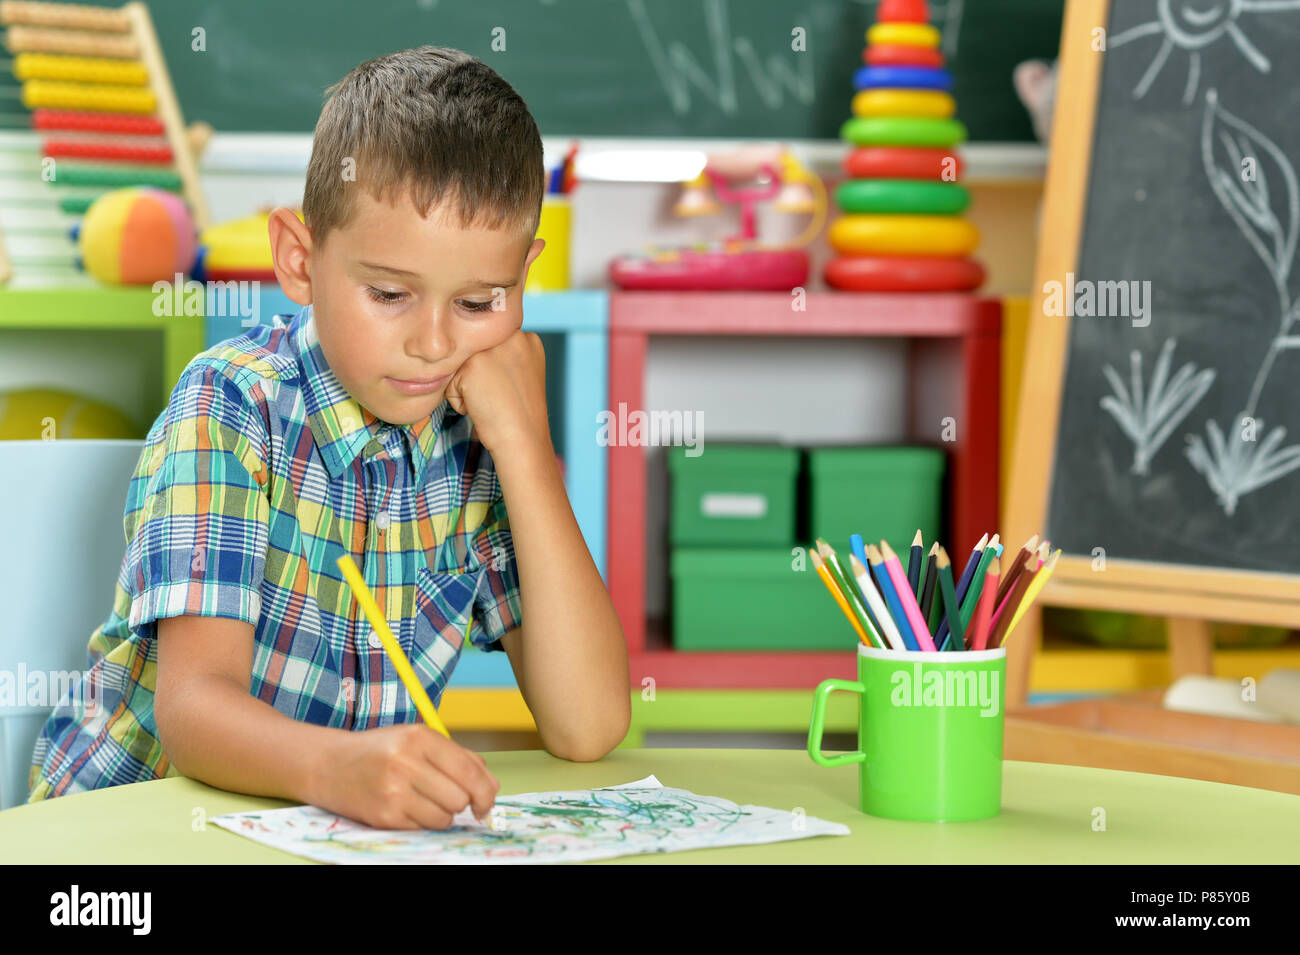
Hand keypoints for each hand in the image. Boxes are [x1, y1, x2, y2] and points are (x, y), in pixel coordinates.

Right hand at [311, 723, 498, 829]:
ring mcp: (393, 791)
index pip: (469, 771)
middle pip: (460, 798)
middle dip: (462, 803)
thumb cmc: (380, 751)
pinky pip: (423, 828)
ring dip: (442, 814)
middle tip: (449, 798)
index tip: (487, 802)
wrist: (328, 765)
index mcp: (419, 738)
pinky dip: (422, 822)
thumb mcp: (418, 739)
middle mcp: (405, 762)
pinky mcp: (384, 816)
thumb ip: (459, 758)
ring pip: (445, 818)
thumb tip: (492, 787)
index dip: (486, 792)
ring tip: (423, 800)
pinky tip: (406, 807)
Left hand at [444, 328, 551, 457]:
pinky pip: (451, 383)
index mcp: (528, 338)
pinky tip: (483, 408)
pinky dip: (461, 401)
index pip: (490, 347)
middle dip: (480, 376)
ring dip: (469, 387)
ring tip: (492, 402)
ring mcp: (492, 349)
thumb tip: (469, 351)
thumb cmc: (521, 416)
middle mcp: (512, 337)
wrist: (525, 441)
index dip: (493, 373)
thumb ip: (504, 355)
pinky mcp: (472, 366)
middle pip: (474, 353)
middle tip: (501, 398)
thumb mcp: (523, 374)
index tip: (507, 391)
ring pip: (461, 366)